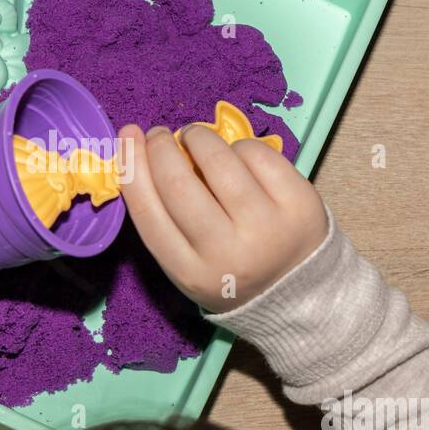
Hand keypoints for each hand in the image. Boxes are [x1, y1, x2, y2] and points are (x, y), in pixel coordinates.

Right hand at [118, 122, 328, 311]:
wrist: (300, 294)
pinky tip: (236, 155)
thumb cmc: (231, 269)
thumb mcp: (190, 263)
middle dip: (161, 148)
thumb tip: (144, 152)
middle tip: (160, 135)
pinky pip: (257, 154)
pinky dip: (239, 146)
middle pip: (178, 184)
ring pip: (220, 160)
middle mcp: (228, 252)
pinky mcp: (300, 203)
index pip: (149, 213)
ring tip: (196, 137)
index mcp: (192, 273)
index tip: (128, 135)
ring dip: (199, 138)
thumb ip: (166, 220)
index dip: (132, 167)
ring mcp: (267, 227)